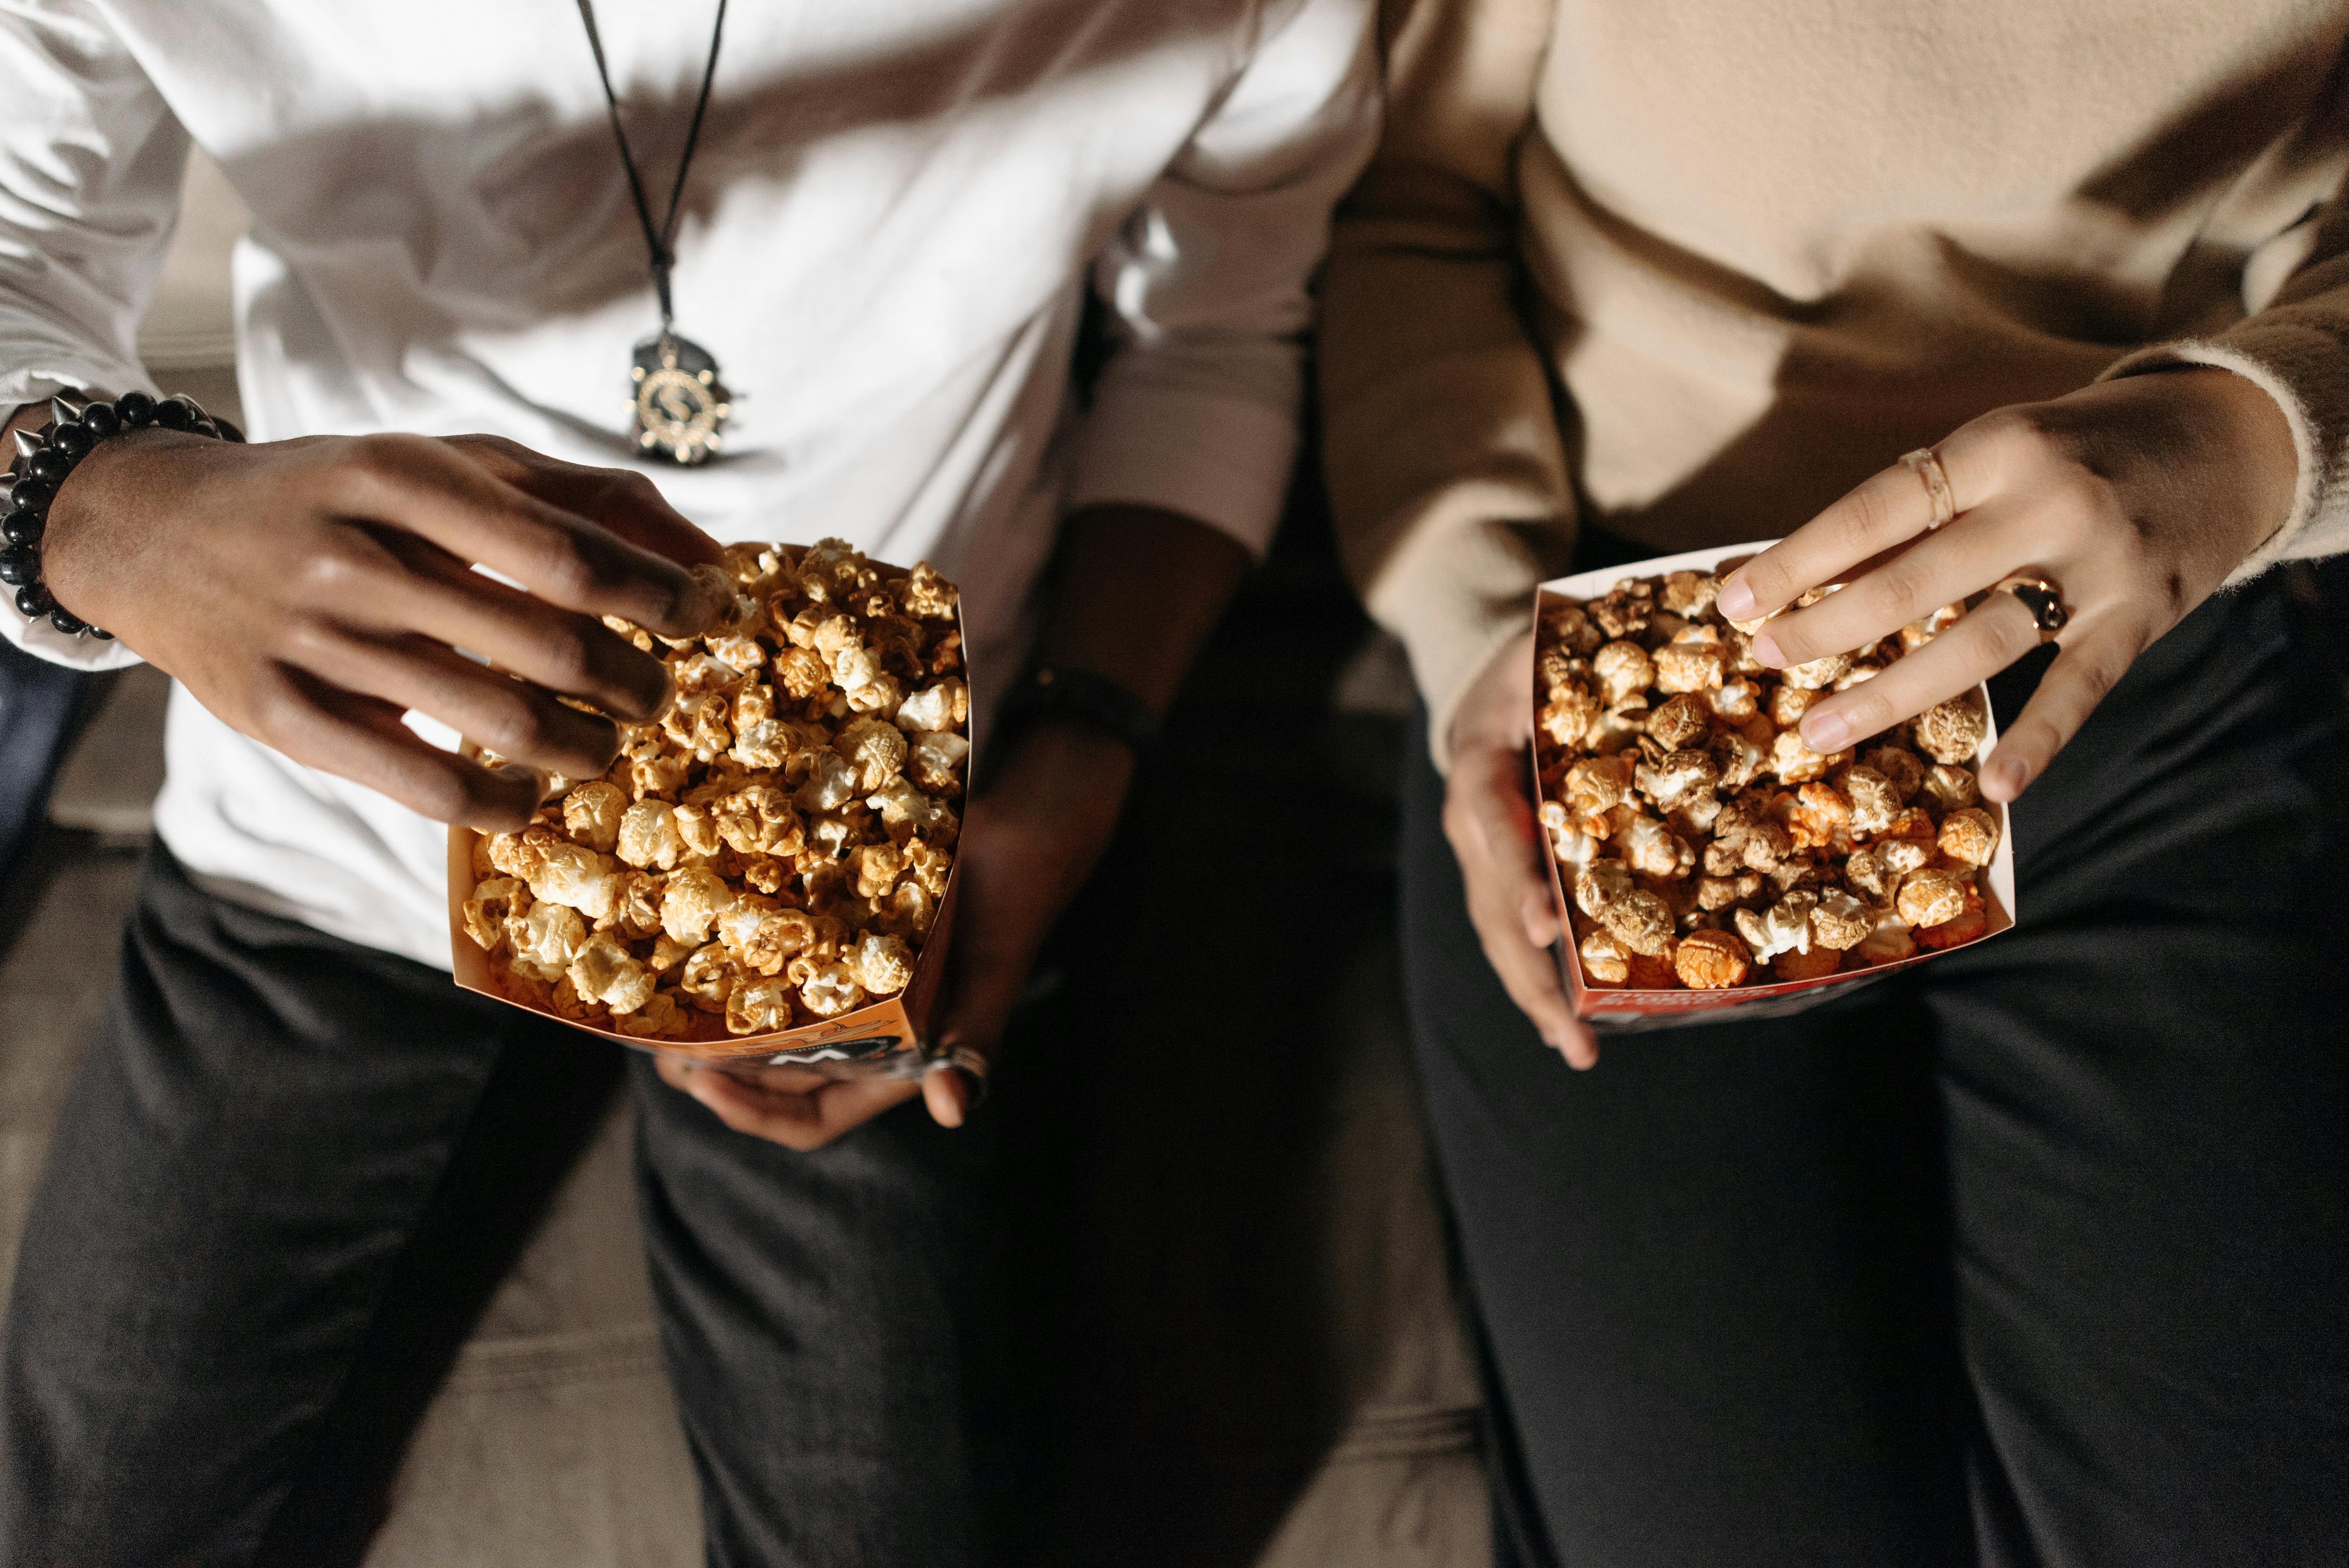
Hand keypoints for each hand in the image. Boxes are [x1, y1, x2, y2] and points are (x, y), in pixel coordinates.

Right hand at [39, 427, 728, 829]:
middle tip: (652, 695)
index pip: (575, 558)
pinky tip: (527, 791)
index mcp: (406, 477)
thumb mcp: (456, 465)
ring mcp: (314, 642)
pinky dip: (505, 804)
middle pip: (553, 649)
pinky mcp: (283, 719)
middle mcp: (356, 555)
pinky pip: (429, 789)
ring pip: (502, 726)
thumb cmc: (346, 497)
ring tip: (601, 742)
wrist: (159, 531)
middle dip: (636, 686)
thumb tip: (714, 559)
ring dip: (585, 749)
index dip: (663, 601)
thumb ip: (586, 500)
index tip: (705, 620)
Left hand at [655, 722, 1134, 1149]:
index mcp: (903, 1059)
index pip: (815, 1116)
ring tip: (658, 993)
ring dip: (712, 1018)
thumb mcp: (994, 960)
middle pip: (773, 1075)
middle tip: (652, 1035)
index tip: (696, 1080)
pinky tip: (698, 934)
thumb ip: (975, 1034)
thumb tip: (957, 1108)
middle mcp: (869, 1032)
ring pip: (765, 1024)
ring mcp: (851, 986)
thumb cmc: (1017, 892)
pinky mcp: (842, 937)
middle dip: (710, 1066)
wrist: (1032, 812)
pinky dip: (739, 961)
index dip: (752, 1112)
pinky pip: (778, 965)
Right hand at [1447, 633, 1598, 1068]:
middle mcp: (1473, 828)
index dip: (1516, 882)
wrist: (1482, 686)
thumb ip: (1559, 669)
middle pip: (1494, 913)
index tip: (1546, 929)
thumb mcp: (1533, 652)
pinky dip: (1541, 982)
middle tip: (1571, 1033)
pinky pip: (1515, 935)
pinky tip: (1573, 1024)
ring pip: (1501, 937)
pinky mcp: (1503, 878)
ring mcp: (1484, 860)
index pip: (1493, 831)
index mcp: (1478, 772)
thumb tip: (1650, 677)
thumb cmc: (1523, 666)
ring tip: (1575, 1049)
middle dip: (1533, 977)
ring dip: (1537, 996)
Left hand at [1715, 368, 2296, 801]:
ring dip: (1891, 694)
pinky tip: (1993, 784)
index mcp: (1998, 448)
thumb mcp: (1995, 453)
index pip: (1874, 511)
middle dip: (1824, 628)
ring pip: (1978, 643)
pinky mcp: (2143, 618)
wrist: (2233, 439)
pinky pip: (2079, 688)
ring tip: (1818, 730)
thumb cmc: (2077, 449)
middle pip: (1912, 582)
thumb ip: (1912, 512)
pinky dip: (2038, 740)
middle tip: (1764, 661)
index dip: (1796, 560)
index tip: (1731, 602)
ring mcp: (2099, 566)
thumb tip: (1796, 572)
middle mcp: (2046, 503)